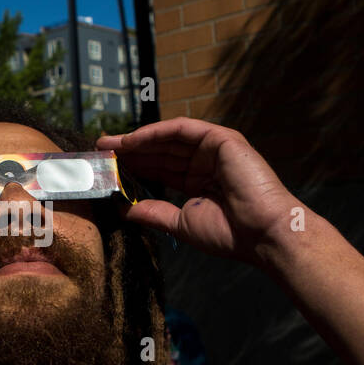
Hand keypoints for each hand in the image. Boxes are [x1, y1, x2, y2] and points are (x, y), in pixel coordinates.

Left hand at [97, 118, 304, 266]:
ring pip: (168, 139)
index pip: (161, 170)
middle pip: (161, 152)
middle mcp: (207, 163)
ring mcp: (215, 149)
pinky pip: (182, 130)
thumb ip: (152, 212)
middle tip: (99, 151)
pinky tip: (132, 140)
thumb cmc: (230, 234)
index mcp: (200, 183)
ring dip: (136, 140)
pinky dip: (155, 132)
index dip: (134, 167)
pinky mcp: (222, 139)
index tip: (108, 168)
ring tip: (108, 144)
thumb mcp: (181, 222)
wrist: (263, 234)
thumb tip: (122, 209)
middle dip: (129, 151)